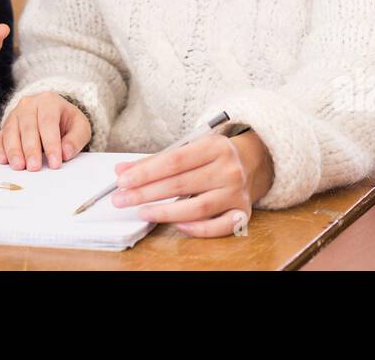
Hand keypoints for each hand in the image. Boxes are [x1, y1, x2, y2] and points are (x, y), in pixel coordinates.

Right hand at [0, 92, 90, 170]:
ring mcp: (14, 115)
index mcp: (48, 101)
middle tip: (34, 167)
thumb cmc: (65, 121)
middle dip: (31, 149)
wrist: (53, 114)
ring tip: (19, 166)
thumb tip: (66, 152)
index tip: (55, 162)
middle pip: (27, 126)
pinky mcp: (4, 128)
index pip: (48, 122)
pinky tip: (3, 160)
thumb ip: (76, 139)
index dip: (51, 143)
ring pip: (10, 131)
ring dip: (14, 150)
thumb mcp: (79, 126)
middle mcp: (28, 105)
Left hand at [110, 130, 273, 237]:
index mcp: (215, 146)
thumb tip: (122, 172)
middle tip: (121, 199)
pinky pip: (218, 227)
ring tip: (142, 212)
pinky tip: (177, 226)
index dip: (146, 172)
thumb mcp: (189, 149)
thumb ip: (156, 161)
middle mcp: (229, 169)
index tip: (122, 181)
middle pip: (181, 183)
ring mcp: (237, 192)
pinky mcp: (242, 213)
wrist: (253, 162)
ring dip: (165, 212)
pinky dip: (197, 229)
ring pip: (198, 207)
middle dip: (146, 193)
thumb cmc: (212, 157)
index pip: (174, 160)